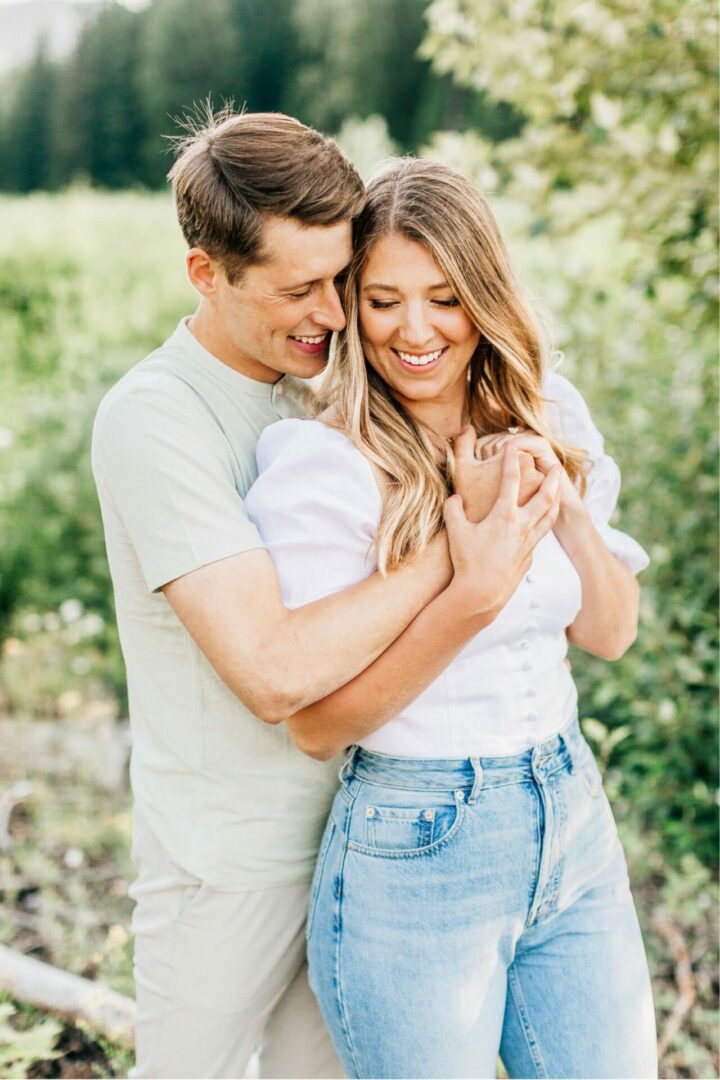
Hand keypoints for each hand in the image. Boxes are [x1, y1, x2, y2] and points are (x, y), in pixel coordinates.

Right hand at [443, 443, 561, 617]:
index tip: (512, 445)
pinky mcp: (529, 557)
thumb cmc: (467, 562)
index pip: (510, 480)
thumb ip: (453, 510)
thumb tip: (454, 497)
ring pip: (549, 517)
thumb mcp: (456, 532)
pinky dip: (544, 524)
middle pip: (544, 496)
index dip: (511, 459)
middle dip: (551, 479)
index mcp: (504, 515)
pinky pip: (540, 535)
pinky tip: (542, 523)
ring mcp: (529, 542)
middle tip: (556, 466)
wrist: (482, 594)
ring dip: (555, 501)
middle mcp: (522, 526)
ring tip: (558, 492)